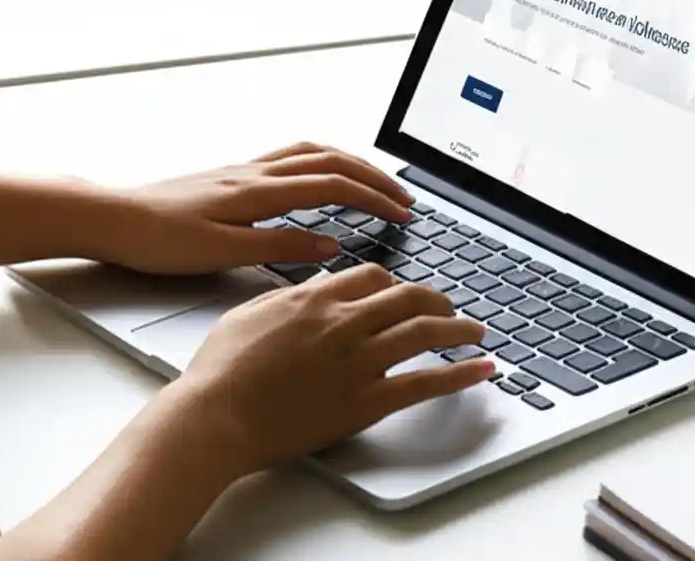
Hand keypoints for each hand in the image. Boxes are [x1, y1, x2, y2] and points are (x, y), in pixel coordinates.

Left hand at [96, 141, 413, 274]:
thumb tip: (331, 243)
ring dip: (352, 164)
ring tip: (376, 183)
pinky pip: (291, 157)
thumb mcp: (223, 253)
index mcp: (259, 192)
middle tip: (404, 199)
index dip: (374, 199)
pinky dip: (322, 162)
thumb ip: (281, 247)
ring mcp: (245, 170)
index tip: (403, 214)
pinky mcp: (233, 175)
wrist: (110, 218)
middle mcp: (256, 173)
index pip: (334, 187)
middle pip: (332, 161)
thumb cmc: (158, 241)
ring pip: (313, 153)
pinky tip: (323, 177)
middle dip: (375, 178)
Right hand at [174, 264, 495, 476]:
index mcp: (315, 299)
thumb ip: (287, 298)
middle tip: (448, 308)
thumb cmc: (219, 372)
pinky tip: (480, 369)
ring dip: (458, 329)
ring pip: (424, 332)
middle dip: (435, 300)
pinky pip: (425, 382)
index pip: (371, 276)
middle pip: (407, 297)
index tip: (400, 293)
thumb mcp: (248, 314)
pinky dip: (459, 374)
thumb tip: (311, 288)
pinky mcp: (366, 401)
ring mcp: (359, 361)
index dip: (392, 283)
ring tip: (476, 331)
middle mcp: (344, 323)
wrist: (214, 417)